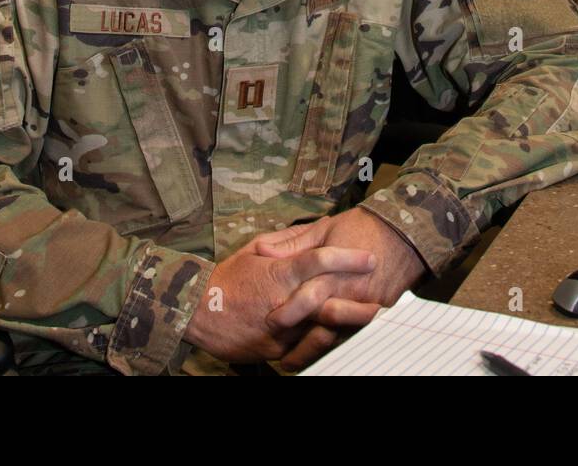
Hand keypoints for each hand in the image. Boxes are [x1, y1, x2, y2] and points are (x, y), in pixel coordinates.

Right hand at [182, 232, 378, 367]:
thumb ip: (287, 241)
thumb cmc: (227, 278)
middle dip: (356, 301)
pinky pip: (304, 349)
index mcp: (279, 273)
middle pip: (327, 302)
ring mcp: (280, 330)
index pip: (318, 261)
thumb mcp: (254, 250)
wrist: (196, 312)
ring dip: (345, 326)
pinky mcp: (275, 351)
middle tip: (380, 299)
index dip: (347, 258)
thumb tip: (316, 227)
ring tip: (368, 322)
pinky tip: (340, 339)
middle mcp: (282, 302)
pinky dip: (322, 343)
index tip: (370, 258)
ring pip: (319, 330)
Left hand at [256, 208, 426, 368]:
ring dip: (319, 352)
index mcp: (333, 271)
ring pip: (340, 337)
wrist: (403, 232)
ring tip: (297, 364)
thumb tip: (264, 251)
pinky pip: (358, 334)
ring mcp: (367, 304)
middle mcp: (350, 291)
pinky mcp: (381, 312)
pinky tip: (324, 354)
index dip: (288, 312)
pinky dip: (340, 346)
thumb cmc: (360, 227)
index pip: (307, 296)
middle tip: (283, 360)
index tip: (270, 322)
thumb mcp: (324, 230)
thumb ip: (293, 244)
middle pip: (323, 325)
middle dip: (302, 346)